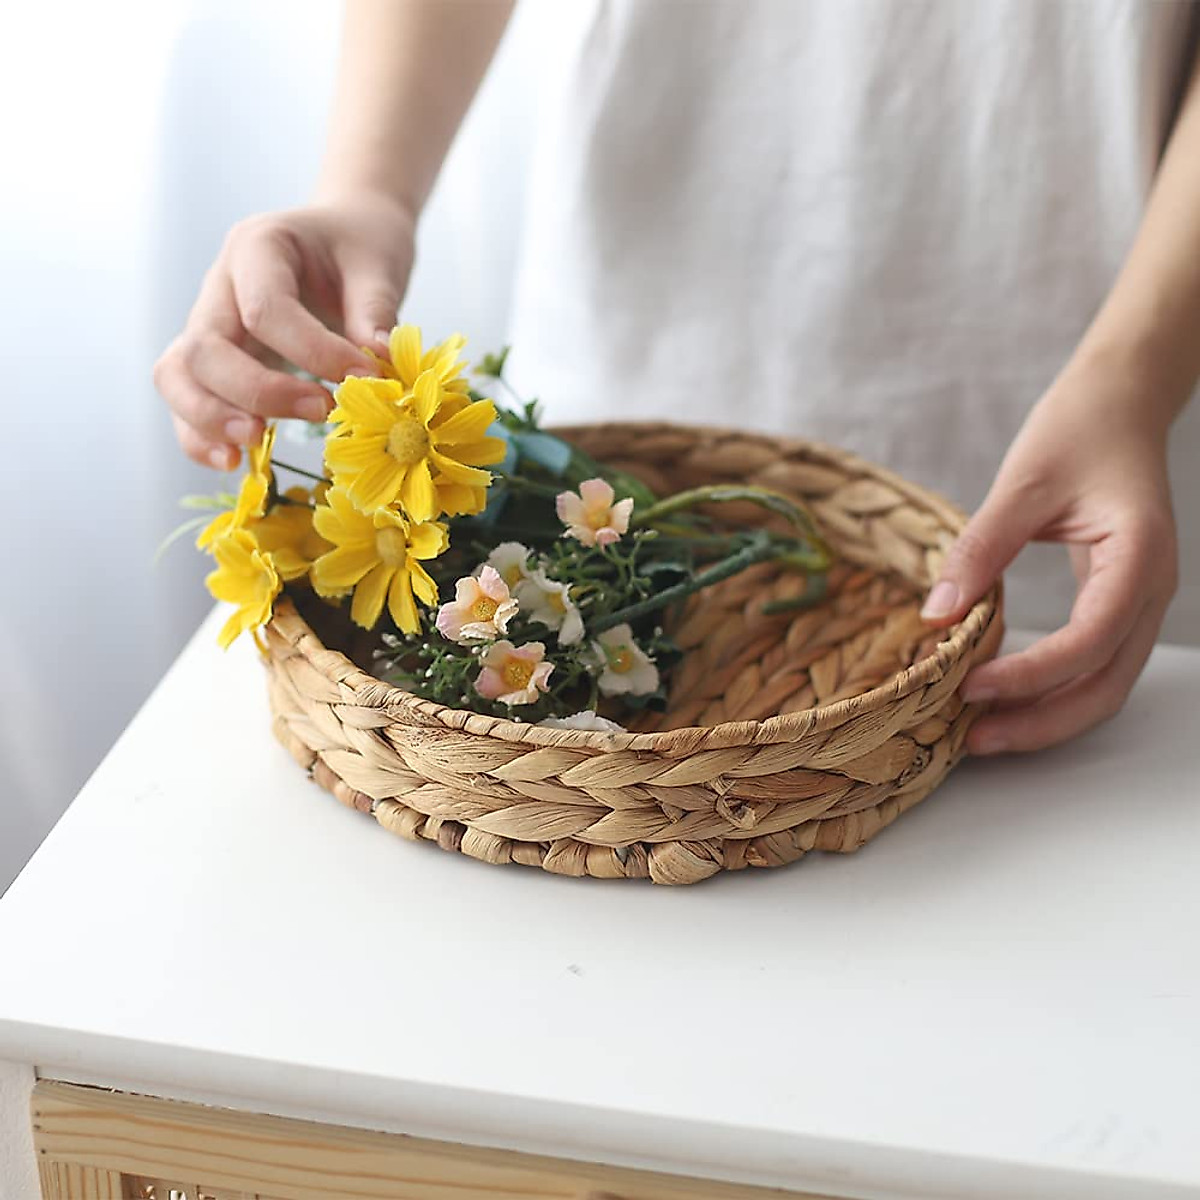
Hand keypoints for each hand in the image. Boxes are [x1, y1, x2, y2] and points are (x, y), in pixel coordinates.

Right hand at [154, 192, 415, 467]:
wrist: (344, 234)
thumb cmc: (359, 246)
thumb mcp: (378, 264)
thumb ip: (375, 311)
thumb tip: (376, 368)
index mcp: (258, 246)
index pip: (265, 308)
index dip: (313, 352)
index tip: (364, 378)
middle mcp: (219, 284)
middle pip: (206, 346)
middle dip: (257, 391)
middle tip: (321, 412)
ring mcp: (208, 322)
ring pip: (177, 375)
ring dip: (211, 417)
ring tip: (256, 443)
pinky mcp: (215, 360)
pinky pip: (187, 398)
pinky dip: (200, 434)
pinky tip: (234, 462)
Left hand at [921, 361, 1178, 753]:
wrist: (1119, 402)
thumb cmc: (1077, 429)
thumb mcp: (1021, 483)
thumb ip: (980, 549)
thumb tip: (935, 615)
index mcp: (1138, 557)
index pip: (1091, 639)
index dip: (1032, 674)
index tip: (969, 687)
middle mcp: (1150, 589)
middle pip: (1106, 685)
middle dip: (1041, 721)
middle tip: (971, 740)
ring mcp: (1139, 600)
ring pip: (1105, 684)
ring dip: (1046, 716)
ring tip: (981, 732)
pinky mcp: (1117, 601)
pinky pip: (1094, 663)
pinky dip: (1052, 689)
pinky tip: (1003, 694)